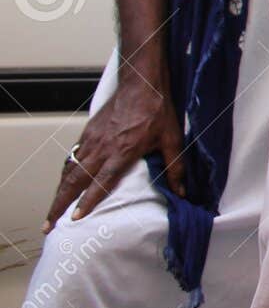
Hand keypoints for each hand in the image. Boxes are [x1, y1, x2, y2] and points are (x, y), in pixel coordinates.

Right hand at [43, 52, 184, 231]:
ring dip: (59, 191)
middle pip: (75, 180)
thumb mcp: (173, 139)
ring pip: (70, 170)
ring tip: (52, 211)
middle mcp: (102, 148)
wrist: (141, 83)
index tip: (75, 218)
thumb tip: (181, 192)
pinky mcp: (88, 132)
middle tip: (48, 225)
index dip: (88, 201)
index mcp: (123, 151)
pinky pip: (73, 156)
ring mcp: (92, 139)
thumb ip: (176, 167)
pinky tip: (64, 183)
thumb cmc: (158, 110)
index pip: (102, 181)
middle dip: (60, 204)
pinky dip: (65, 173)